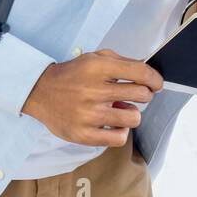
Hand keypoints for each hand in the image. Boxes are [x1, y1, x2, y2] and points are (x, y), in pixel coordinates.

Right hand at [22, 48, 162, 146]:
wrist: (40, 92)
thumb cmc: (73, 75)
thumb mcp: (95, 57)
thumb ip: (122, 62)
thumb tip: (149, 74)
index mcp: (98, 67)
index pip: (141, 73)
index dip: (155, 80)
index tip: (156, 84)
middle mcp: (94, 90)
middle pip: (141, 95)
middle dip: (144, 95)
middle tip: (135, 96)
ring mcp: (88, 114)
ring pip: (134, 118)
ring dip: (132, 114)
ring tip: (122, 110)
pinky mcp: (83, 134)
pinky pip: (118, 138)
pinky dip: (121, 132)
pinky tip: (114, 125)